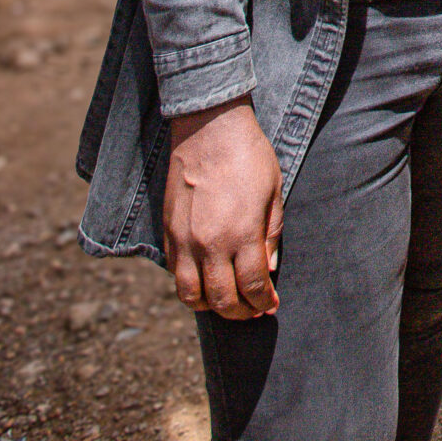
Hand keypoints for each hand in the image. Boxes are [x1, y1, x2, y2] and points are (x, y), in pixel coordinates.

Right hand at [163, 98, 282, 318]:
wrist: (208, 128)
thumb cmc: (248, 155)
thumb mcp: (273, 192)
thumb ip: (271, 235)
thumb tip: (268, 269)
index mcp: (241, 234)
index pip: (252, 286)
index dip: (263, 301)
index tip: (270, 303)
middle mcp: (209, 244)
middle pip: (222, 300)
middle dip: (241, 312)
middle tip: (253, 310)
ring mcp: (184, 240)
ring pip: (191, 295)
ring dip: (211, 306)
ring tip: (227, 302)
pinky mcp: (168, 232)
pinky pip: (175, 274)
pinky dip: (191, 286)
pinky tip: (206, 280)